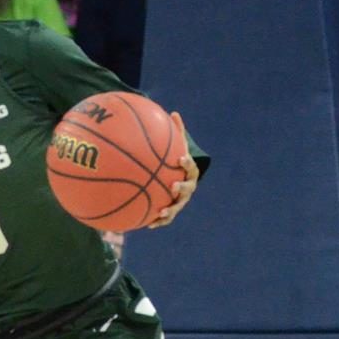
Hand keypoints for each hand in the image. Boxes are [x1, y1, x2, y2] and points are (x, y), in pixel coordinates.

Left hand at [147, 112, 200, 229]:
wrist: (181, 182)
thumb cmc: (176, 162)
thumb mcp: (177, 147)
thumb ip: (176, 133)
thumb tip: (173, 112)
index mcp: (189, 173)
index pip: (191, 167)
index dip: (186, 163)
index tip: (180, 158)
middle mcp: (187, 188)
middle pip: (187, 189)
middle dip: (181, 188)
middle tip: (173, 185)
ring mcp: (180, 201)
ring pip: (177, 208)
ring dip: (170, 211)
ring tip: (161, 212)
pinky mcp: (172, 211)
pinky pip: (164, 218)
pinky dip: (157, 222)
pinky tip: (147, 225)